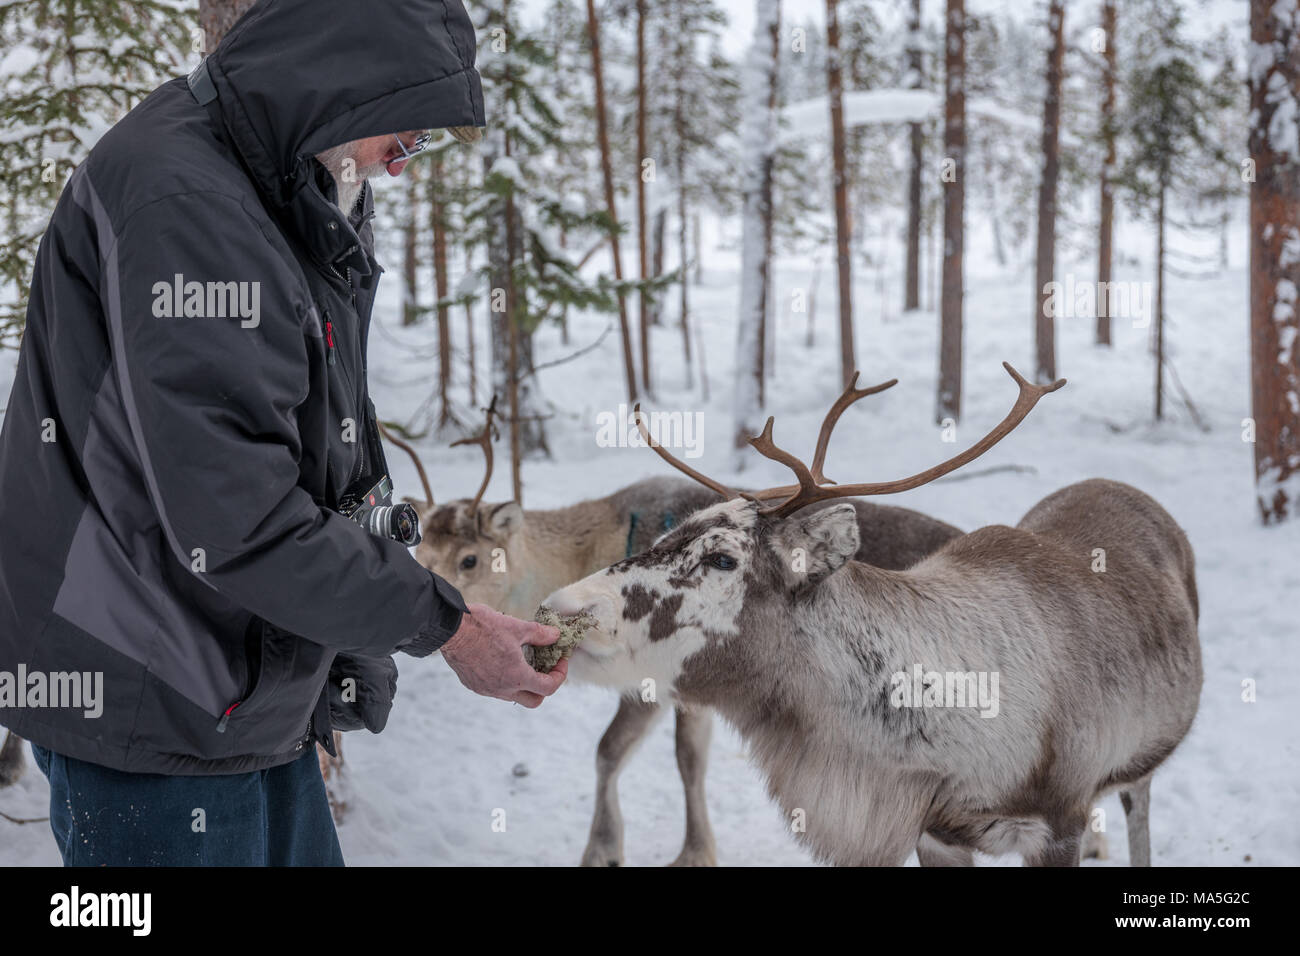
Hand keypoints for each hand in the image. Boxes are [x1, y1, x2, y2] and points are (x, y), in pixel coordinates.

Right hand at [439, 603, 567, 707]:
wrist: (450, 630)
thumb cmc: (482, 627)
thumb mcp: (517, 627)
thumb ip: (540, 634)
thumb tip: (555, 635)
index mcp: (516, 676)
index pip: (548, 688)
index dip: (559, 675)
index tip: (560, 661)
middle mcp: (502, 689)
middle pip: (533, 700)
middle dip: (544, 687)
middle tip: (546, 668)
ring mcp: (486, 690)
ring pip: (513, 695)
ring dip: (524, 683)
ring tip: (524, 661)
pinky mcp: (474, 685)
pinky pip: (495, 689)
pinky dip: (505, 680)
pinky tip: (503, 661)